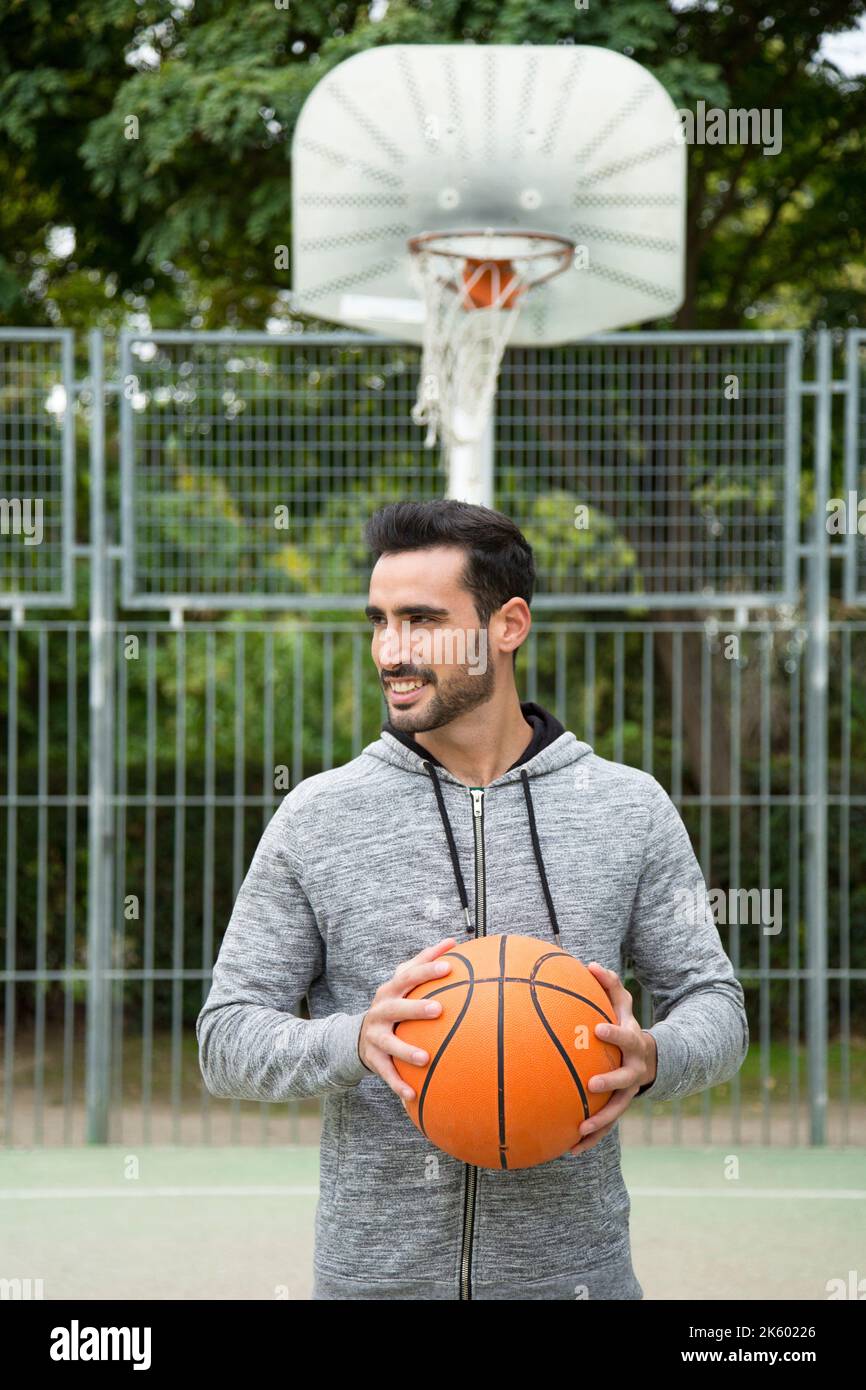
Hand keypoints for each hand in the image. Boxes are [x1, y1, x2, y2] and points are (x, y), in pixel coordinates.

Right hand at [357, 938, 454, 1101]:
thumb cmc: (395, 1003)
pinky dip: (398, 1084)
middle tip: (439, 1009)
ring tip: (426, 1059)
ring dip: (406, 1051)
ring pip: (389, 1044)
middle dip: (416, 1008)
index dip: (426, 969)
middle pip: (396, 1007)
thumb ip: (424, 962)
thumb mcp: (403, 983)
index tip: (449, 966)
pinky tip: (412, 1096)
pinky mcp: (374, 1059)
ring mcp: (375, 1036)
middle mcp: (380, 1011)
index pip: (408, 975)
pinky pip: (386, 1073)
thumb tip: (454, 941)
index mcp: (390, 991)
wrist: (360, 1036)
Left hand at [567, 961, 656, 1155]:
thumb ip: (609, 985)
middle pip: (625, 1080)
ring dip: (599, 1122)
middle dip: (610, 1082)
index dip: (614, 1034)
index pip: (625, 1037)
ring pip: (615, 1111)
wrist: (649, 1059)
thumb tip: (590, 964)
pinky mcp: (617, 1109)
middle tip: (591, 1083)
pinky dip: (589, 1139)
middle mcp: (633, 1072)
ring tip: (579, 1130)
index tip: (597, 1029)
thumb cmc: (625, 1025)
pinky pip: (603, 1126)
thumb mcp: (622, 1004)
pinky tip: (568, 1150)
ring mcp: (627, 1093)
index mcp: (633, 1044)